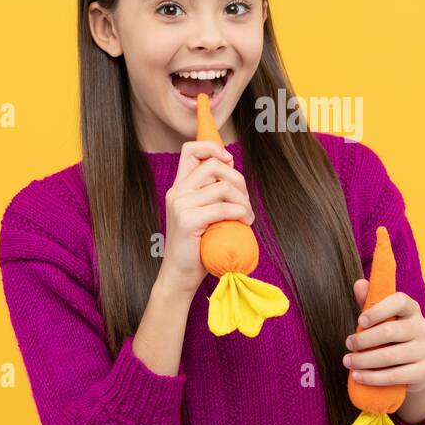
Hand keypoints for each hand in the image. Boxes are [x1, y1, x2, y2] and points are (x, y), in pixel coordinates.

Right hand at [157, 140, 254, 294]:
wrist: (180, 276)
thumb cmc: (198, 247)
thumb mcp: (205, 214)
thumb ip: (213, 193)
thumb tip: (231, 166)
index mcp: (179, 187)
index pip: (190, 150)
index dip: (213, 148)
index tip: (229, 161)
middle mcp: (176, 192)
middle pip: (214, 165)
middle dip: (238, 180)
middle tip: (246, 201)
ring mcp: (180, 205)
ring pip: (223, 187)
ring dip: (243, 201)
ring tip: (247, 216)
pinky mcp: (187, 220)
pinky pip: (223, 208)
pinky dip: (240, 213)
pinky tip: (244, 223)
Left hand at [341, 278, 424, 392]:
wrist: (414, 369)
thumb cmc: (392, 337)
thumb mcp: (382, 318)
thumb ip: (369, 301)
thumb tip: (359, 283)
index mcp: (412, 309)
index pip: (400, 301)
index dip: (379, 310)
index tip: (360, 320)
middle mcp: (422, 327)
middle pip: (390, 331)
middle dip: (363, 339)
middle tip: (348, 344)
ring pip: (390, 356)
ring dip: (364, 360)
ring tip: (348, 361)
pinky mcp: (422, 372)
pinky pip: (395, 376)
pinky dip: (372, 377)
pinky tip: (357, 376)